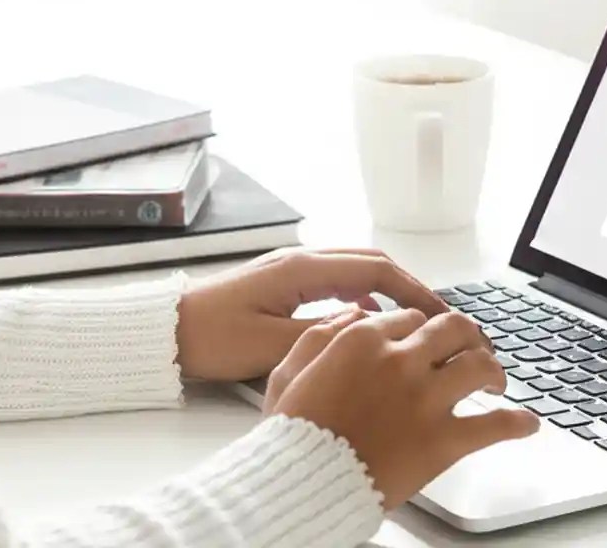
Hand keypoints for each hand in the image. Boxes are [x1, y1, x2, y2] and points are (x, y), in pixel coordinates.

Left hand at [175, 248, 447, 380]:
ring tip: (414, 317)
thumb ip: (323, 338)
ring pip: (355, 267)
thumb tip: (370, 335)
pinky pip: (336, 277)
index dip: (414, 289)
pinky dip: (363, 291)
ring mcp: (291, 267)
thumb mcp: (269, 347)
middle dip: (410, 286)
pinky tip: (370, 314)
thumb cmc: (210, 337)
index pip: (376, 268)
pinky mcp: (282, 281)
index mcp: (301, 269)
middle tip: (438, 315)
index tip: (440, 313)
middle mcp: (300, 259)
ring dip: (388, 287)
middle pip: (371, 261)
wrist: (165, 330)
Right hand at [266, 309, 540, 509]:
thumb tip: (354, 313)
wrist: (301, 485)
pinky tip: (528, 424)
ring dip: (494, 371)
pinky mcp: (443, 440)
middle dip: (466, 337)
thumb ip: (320, 336)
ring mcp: (426, 399)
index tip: (425, 342)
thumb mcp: (288, 372)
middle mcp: (400, 360)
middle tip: (471, 350)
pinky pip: (494, 425)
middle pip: (453, 328)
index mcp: (363, 340)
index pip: (409, 318)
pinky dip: (517, 423)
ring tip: (497, 383)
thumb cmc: (291, 436)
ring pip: (479, 365)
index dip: (420, 330)